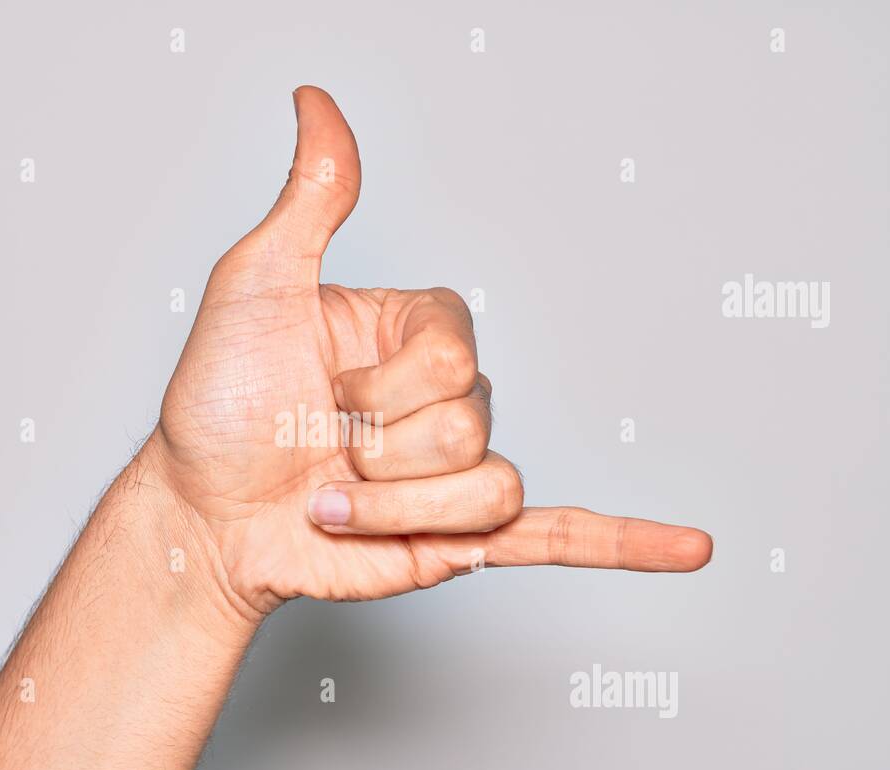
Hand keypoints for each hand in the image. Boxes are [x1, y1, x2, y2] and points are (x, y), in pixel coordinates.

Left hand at [150, 87, 710, 619]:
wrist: (203, 513)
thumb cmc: (220, 403)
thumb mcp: (256, 285)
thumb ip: (313, 200)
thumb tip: (317, 101)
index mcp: (419, 335)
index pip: (454, 355)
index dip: (378, 383)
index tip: (318, 382)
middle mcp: (448, 398)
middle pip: (469, 424)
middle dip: (374, 448)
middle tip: (321, 446)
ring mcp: (456, 470)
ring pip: (486, 486)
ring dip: (392, 508)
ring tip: (336, 500)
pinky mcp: (459, 535)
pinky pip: (556, 533)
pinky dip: (626, 544)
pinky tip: (686, 548)